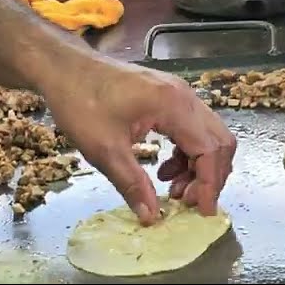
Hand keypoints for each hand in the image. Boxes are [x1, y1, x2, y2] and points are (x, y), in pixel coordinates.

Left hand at [42, 55, 235, 225]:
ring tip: (174, 190)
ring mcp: (179, 93)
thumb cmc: (81, 102)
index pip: (210, 150)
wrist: (65, 68)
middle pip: (219, 141)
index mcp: (173, 106)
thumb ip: (132, 184)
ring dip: (198, 166)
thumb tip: (151, 216)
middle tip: (188, 202)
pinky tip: (164, 169)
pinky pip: (192, 128)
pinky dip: (187, 153)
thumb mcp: (104, 150)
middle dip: (210, 176)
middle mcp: (184, 96)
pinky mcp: (169, 96)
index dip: (210, 184)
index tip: (201, 211)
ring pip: (208, 135)